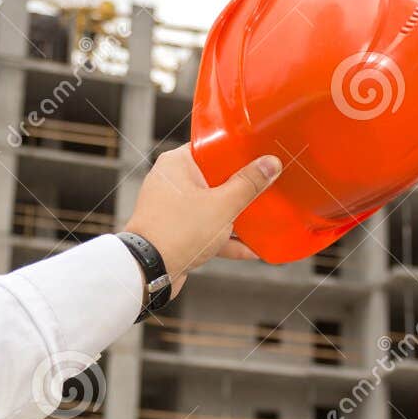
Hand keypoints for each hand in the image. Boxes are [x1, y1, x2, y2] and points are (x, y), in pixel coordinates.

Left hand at [124, 143, 280, 295]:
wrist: (148, 271)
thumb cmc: (177, 231)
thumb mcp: (223, 205)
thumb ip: (248, 184)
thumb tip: (269, 163)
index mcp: (178, 164)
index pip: (211, 148)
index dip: (237, 152)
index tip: (259, 155)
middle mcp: (172, 182)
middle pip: (215, 179)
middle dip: (242, 188)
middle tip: (267, 185)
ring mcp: (173, 209)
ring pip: (212, 207)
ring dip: (237, 217)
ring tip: (265, 219)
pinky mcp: (176, 232)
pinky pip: (206, 230)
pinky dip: (226, 239)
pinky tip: (252, 249)